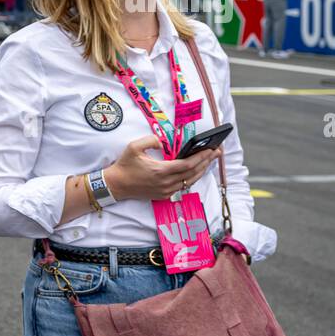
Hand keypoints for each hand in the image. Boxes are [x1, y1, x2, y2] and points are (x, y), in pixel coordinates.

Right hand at [104, 135, 222, 201]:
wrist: (116, 185)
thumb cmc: (124, 165)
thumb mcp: (133, 147)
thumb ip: (150, 140)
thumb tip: (162, 141)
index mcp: (160, 170)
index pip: (187, 164)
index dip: (201, 157)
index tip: (211, 149)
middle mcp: (166, 182)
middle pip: (193, 172)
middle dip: (207, 161)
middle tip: (217, 152)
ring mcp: (165, 190)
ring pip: (190, 180)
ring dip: (202, 170)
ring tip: (210, 160)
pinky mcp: (164, 195)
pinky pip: (183, 186)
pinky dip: (192, 177)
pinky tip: (196, 171)